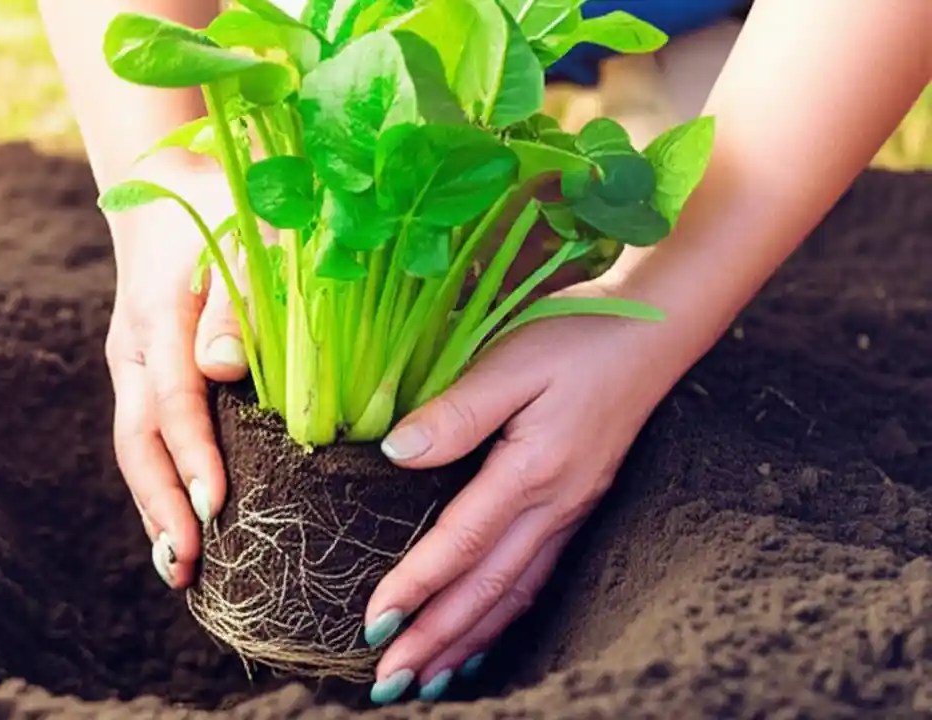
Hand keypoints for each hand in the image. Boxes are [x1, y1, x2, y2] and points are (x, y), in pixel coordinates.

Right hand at [103, 163, 244, 588]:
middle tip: (188, 565)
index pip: (174, 397)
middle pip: (137, 438)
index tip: (216, 504)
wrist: (169, 188)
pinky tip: (180, 530)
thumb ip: (236, 294)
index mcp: (159, 313)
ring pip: (133, 447)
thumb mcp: (243, 231)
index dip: (193, 453)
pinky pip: (143, 439)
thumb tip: (221, 368)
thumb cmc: (224, 207)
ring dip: (154, 509)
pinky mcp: (141, 377)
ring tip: (181, 570)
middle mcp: (134, 348)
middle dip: (162, 504)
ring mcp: (131, 365)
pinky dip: (158, 487)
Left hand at [361, 280, 683, 703]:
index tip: (373, 624)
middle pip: (488, 590)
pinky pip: (538, 580)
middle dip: (436, 641)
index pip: (462, 545)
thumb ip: (455, 411)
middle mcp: (555, 505)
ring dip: (468, 642)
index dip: (415, 587)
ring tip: (426, 679)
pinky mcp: (577, 507)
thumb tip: (394, 453)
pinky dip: (506, 619)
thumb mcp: (509, 359)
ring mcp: (571, 511)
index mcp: (532, 471)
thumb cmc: (576, 336)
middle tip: (388, 683)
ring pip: (515, 596)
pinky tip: (482, 638)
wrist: (653, 330)